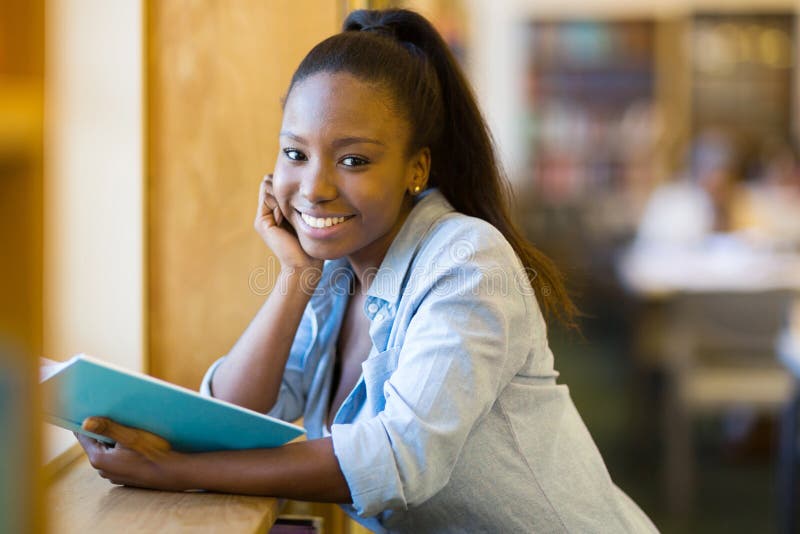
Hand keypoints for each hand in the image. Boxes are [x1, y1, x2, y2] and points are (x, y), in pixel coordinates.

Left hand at [74, 417, 188, 490]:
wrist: (175, 473)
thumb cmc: (154, 453)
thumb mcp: (131, 436)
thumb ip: (107, 428)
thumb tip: (85, 422)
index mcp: (99, 459)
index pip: (84, 436)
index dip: (87, 420)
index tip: (91, 407)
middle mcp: (103, 469)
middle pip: (97, 442)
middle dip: (104, 429)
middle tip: (115, 413)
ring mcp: (115, 474)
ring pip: (110, 450)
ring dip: (116, 438)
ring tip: (129, 426)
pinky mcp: (126, 476)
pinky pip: (119, 458)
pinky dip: (124, 448)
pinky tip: (137, 442)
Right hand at [255, 174, 322, 271]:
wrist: (307, 263)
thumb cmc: (312, 240)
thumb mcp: (306, 214)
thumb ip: (298, 199)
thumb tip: (298, 178)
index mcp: (276, 209)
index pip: (275, 181)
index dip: (287, 182)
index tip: (301, 198)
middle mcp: (266, 212)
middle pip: (269, 181)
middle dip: (283, 187)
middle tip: (296, 205)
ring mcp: (262, 217)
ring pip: (267, 186)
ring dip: (282, 194)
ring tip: (292, 213)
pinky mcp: (262, 222)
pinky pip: (268, 197)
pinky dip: (280, 202)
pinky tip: (287, 217)